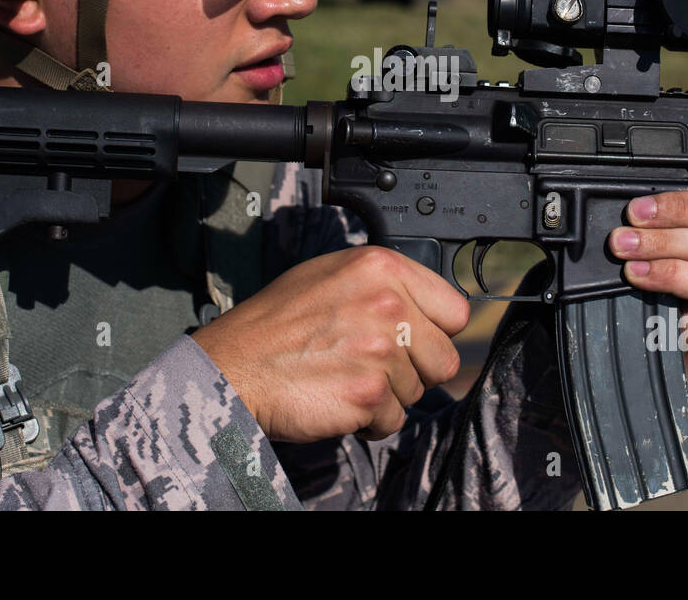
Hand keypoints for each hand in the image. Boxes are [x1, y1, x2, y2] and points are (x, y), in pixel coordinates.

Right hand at [191, 245, 469, 443]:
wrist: (233, 366)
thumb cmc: (277, 324)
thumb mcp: (332, 275)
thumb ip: (386, 286)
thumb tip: (429, 310)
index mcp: (382, 267)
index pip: (455, 310)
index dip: (433, 332)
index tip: (412, 341)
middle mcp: (387, 303)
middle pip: (445, 358)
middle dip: (414, 370)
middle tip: (371, 365)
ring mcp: (380, 349)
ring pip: (418, 391)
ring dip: (387, 395)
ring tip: (344, 377)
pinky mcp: (368, 392)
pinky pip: (394, 420)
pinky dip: (369, 420)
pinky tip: (338, 399)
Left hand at [607, 177, 687, 329]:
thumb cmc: (677, 236)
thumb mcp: (678, 215)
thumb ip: (664, 211)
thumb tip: (634, 212)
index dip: (682, 206)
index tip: (637, 211)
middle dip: (663, 241)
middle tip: (622, 241)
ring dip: (667, 272)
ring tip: (632, 270)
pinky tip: (669, 315)